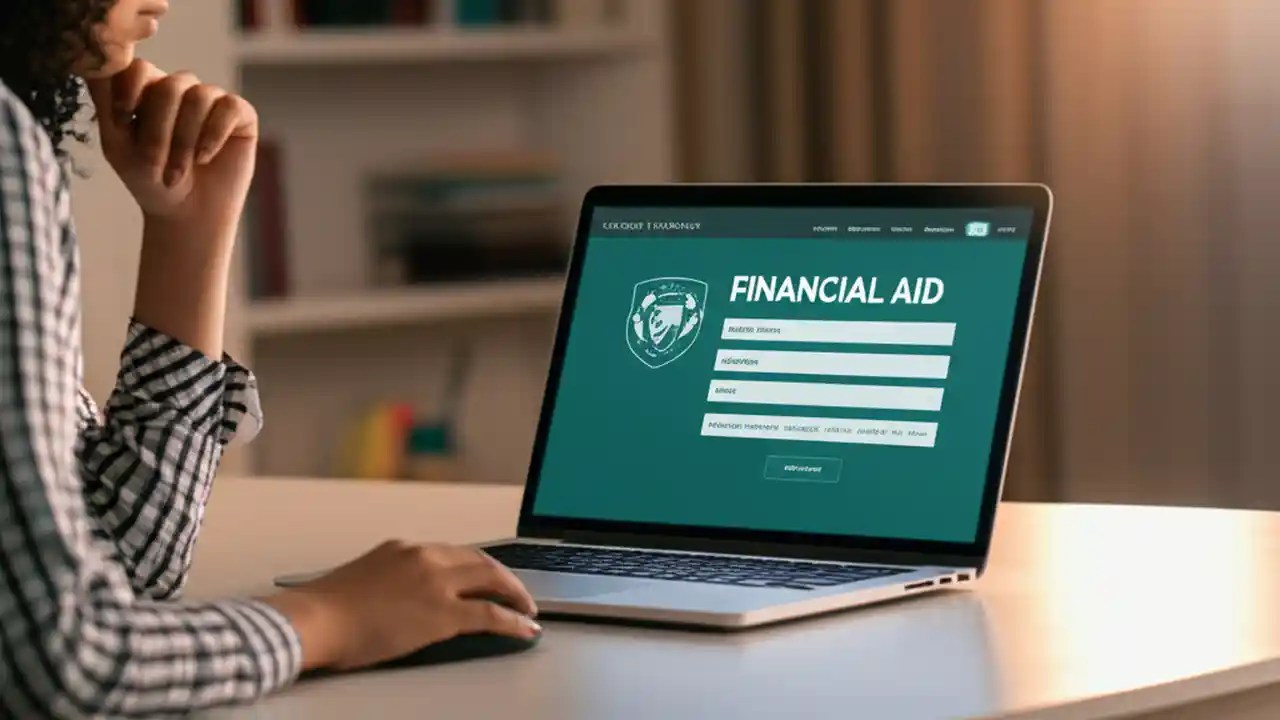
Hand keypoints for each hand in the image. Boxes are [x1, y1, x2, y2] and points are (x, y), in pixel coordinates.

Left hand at [86, 59, 258, 224]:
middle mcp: (182, 88)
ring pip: (199, 97)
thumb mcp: (116, 142)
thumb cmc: (150, 180)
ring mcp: (213, 99)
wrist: (187, 214)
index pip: (139, 67)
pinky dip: (214, 135)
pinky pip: (229, 108)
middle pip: (170, 85)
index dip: (130, 88)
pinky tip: (205, 158)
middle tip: (154, 165)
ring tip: (179, 174)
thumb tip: (86, 61)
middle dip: (159, 130)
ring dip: (184, 141)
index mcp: (149, 89)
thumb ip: (106, 102)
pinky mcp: (241, 115)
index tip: (123, 120)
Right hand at [265, 541, 540, 670]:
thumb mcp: (366, 580)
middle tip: (518, 593)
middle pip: (481, 561)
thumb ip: (393, 579)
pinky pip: (490, 614)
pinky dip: (514, 621)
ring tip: (527, 609)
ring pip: (492, 580)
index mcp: (405, 548)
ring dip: (515, 594)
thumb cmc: (327, 609)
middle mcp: (425, 556)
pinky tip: (525, 628)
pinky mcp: (442, 612)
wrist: (315, 619)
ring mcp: (436, 582)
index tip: (488, 578)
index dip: (478, 567)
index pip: (455, 552)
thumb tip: (408, 597)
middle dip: (504, 577)